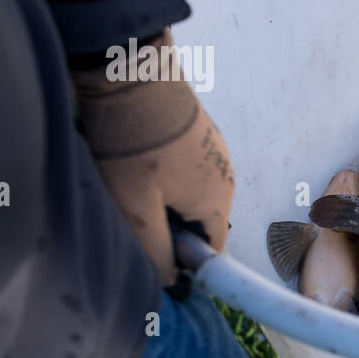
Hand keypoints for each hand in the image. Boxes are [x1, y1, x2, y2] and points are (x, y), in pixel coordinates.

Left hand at [72, 30, 233, 284]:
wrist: (134, 75)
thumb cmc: (134, 144)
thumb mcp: (137, 207)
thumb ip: (155, 249)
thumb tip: (169, 282)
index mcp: (217, 200)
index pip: (213, 248)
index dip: (185, 258)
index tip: (152, 249)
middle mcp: (227, 176)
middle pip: (201, 219)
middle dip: (171, 223)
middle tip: (131, 212)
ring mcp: (217, 150)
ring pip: (193, 191)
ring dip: (167, 196)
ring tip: (131, 182)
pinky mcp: (202, 132)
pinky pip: (190, 166)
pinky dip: (167, 172)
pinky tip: (138, 160)